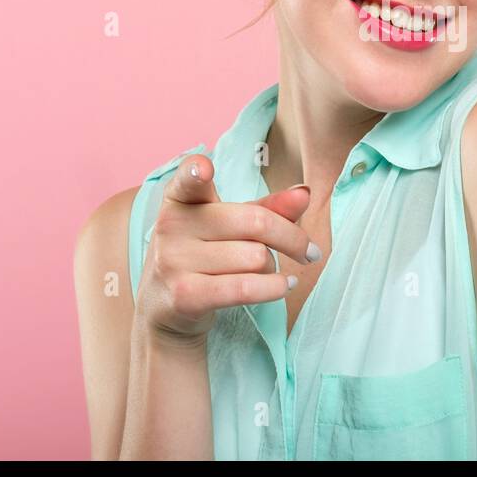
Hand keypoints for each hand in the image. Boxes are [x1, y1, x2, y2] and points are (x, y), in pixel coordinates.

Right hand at [133, 153, 313, 347]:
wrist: (167, 307)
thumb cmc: (206, 255)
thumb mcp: (231, 225)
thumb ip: (268, 208)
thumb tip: (304, 193)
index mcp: (181, 199)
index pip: (188, 180)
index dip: (195, 172)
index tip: (205, 168)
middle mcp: (172, 226)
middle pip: (255, 222)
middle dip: (292, 239)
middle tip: (309, 251)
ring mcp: (174, 261)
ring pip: (256, 257)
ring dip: (273, 268)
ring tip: (269, 272)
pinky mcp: (184, 295)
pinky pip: (245, 288)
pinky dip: (273, 287)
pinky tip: (284, 285)